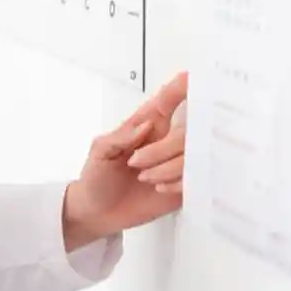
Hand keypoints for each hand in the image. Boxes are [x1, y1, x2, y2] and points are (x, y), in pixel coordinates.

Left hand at [62, 72, 187, 249]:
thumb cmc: (96, 177)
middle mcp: (164, 142)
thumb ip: (121, 136)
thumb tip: (145, 125)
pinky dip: (179, 183)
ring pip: (192, 157)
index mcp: (145, 126)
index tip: (191, 77)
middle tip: (137, 162)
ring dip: (168, 168)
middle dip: (164, 148)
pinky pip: (194, 180)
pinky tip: (160, 189)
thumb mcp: (99, 151)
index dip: (180, 88)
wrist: (98, 212)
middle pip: (185, 132)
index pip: (167, 101)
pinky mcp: (180, 187)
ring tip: (143, 178)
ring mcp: (174, 164)